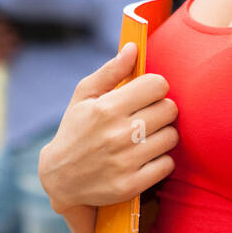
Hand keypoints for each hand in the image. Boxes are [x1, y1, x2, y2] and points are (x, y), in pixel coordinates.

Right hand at [38, 42, 178, 213]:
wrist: (60, 178)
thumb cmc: (75, 130)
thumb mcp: (84, 96)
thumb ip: (111, 71)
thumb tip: (134, 47)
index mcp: (107, 107)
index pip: (157, 85)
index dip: (156, 87)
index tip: (148, 94)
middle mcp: (118, 134)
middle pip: (169, 110)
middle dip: (162, 109)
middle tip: (149, 115)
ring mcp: (125, 161)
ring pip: (171, 137)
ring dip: (163, 135)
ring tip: (147, 136)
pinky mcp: (131, 185)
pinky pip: (167, 165)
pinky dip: (161, 160)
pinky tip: (146, 157)